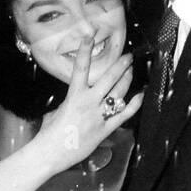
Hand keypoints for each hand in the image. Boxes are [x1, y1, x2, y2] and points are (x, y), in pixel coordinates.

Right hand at [37, 41, 139, 169]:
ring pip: (118, 92)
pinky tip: (140, 95)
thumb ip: (70, 102)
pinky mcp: (105, 129)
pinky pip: (123, 114)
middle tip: (127, 56)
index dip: (84, 51)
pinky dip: (134, 104)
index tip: (89, 37)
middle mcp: (88, 103)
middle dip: (120, 65)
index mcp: (74, 96)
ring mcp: (98, 116)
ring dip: (127, 79)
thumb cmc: (49, 134)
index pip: (80, 68)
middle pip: (108, 78)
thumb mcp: (56, 111)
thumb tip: (78, 100)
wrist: (50, 153)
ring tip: (131, 71)